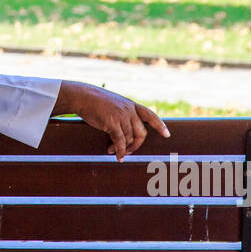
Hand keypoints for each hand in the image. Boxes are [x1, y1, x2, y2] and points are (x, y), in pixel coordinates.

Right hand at [53, 82, 168, 161]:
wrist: (83, 96)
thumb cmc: (96, 101)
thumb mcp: (115, 103)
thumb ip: (124, 113)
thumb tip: (128, 131)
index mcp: (131, 105)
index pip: (150, 115)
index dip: (160, 125)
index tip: (167, 135)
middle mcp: (129, 110)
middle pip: (141, 133)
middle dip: (136, 145)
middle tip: (128, 151)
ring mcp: (121, 116)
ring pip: (129, 139)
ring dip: (123, 149)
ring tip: (113, 151)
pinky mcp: (112, 123)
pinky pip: (119, 141)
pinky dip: (119, 151)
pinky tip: (116, 155)